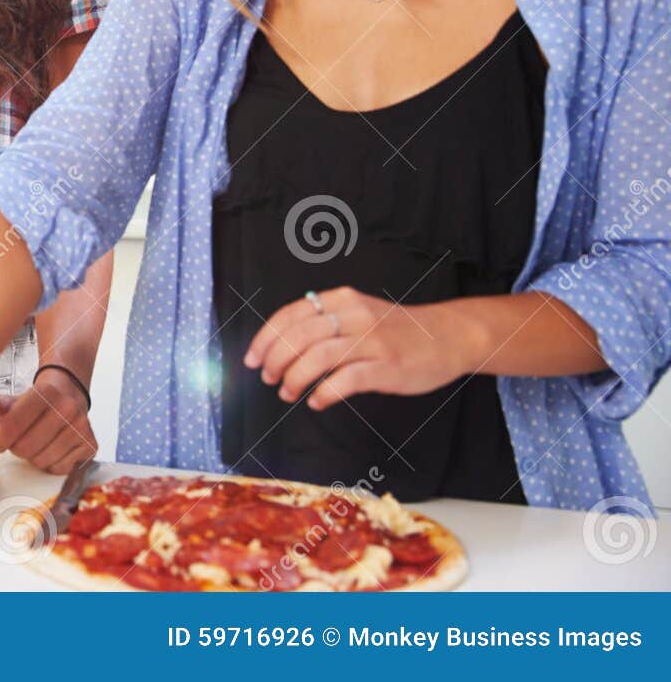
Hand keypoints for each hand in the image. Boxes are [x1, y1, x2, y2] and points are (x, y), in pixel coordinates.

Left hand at [0, 367, 95, 472]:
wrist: (70, 393)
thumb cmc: (38, 401)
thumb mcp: (15, 400)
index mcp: (46, 392)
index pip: (13, 424)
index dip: (0, 439)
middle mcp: (67, 408)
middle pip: (26, 447)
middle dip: (18, 448)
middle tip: (21, 440)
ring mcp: (81, 427)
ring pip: (42, 460)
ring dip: (34, 457)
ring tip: (38, 443)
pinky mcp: (91, 445)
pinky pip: (59, 469)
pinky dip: (51, 464)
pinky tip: (53, 449)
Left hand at [244, 286, 469, 410]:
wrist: (448, 336)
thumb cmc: (395, 329)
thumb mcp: (357, 313)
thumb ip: (324, 323)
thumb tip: (279, 347)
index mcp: (341, 299)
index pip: (290, 315)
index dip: (265, 338)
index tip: (252, 359)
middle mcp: (354, 315)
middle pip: (299, 336)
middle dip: (275, 360)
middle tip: (269, 378)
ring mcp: (372, 340)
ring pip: (317, 357)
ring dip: (294, 378)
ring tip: (288, 392)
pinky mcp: (388, 366)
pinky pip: (346, 380)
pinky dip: (324, 392)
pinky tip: (316, 401)